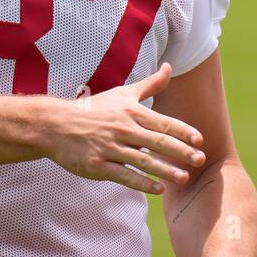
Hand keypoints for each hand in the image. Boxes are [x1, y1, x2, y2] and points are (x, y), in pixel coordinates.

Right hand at [44, 63, 206, 194]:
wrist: (55, 125)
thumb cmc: (94, 109)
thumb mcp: (122, 94)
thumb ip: (150, 85)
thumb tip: (169, 67)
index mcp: (131, 112)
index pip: (162, 122)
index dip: (182, 131)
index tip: (200, 140)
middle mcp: (123, 129)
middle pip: (157, 142)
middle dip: (181, 151)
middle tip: (200, 159)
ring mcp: (110, 148)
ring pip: (143, 161)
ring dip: (166, 170)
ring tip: (184, 178)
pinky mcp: (98, 165)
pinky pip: (124, 176)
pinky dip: (142, 183)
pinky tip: (158, 189)